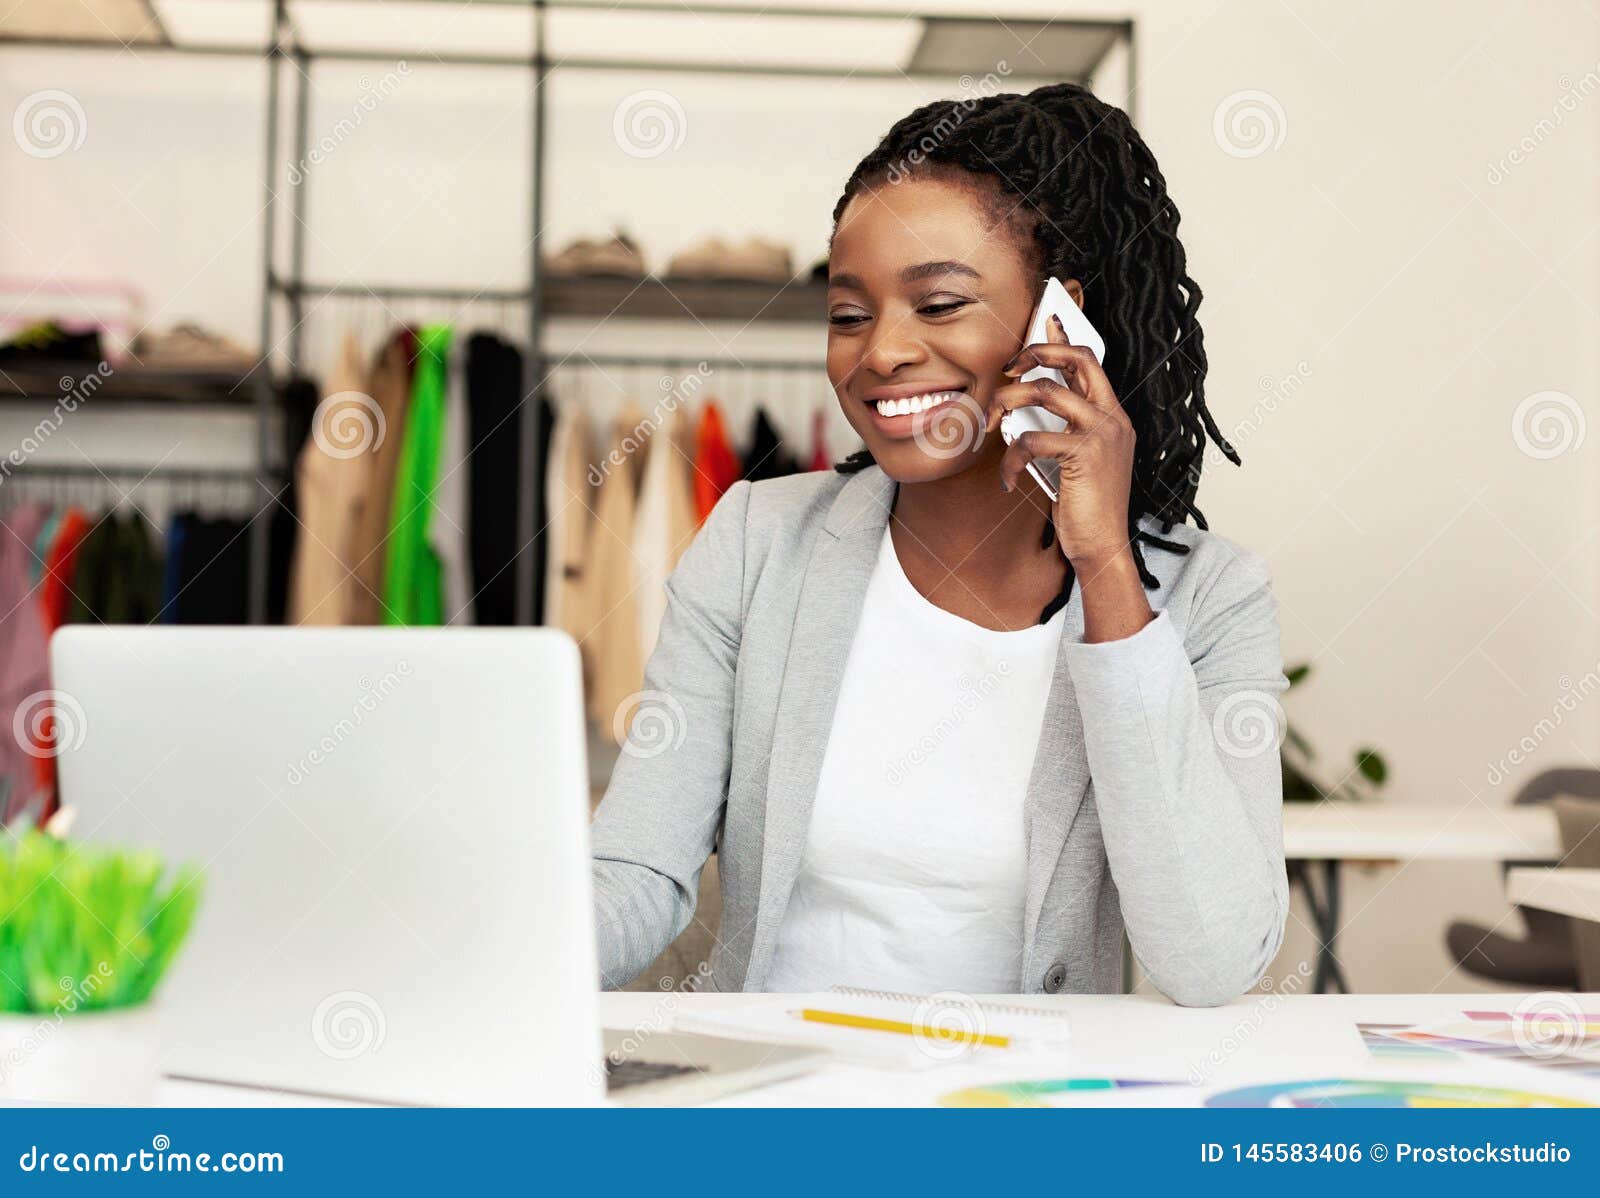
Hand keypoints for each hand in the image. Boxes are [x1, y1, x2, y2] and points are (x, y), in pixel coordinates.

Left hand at [985, 311, 1135, 571]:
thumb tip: (1026, 410)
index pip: (1089, 362)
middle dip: (1036, 353)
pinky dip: (1011, 458)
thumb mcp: (1075, 461)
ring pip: (1045, 391)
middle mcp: (1112, 418)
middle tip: (1007, 369)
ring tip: (990, 425)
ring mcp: (1102, 433)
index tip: (1044, 321)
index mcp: (1112, 416)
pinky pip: (1032, 439)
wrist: (1102, 547)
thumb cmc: (1084, 507)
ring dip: (1007, 403)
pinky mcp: (1084, 454)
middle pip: (1077, 358)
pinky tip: (1008, 479)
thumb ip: (1062, 431)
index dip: (1063, 340)